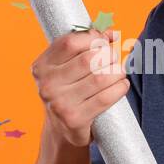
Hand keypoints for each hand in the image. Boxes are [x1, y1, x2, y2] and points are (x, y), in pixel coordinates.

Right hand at [30, 29, 130, 147]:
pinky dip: (119, 88)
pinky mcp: (75, 119)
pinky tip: (121, 86)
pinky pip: (105, 98)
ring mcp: (59, 103)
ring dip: (117, 72)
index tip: (102, 43)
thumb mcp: (68, 66)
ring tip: (119, 72)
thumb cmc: (69, 90)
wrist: (62, 129)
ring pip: (100, 78)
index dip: (93, 38)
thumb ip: (86, 46)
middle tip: (114, 59)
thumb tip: (111, 33)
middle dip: (109, 55)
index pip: (71, 42)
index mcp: (42, 66)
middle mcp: (48, 84)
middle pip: (89, 59)